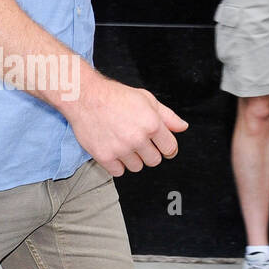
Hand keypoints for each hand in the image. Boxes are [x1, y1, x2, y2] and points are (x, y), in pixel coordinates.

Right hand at [63, 72, 187, 176]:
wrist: (85, 97)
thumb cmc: (115, 96)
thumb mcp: (146, 99)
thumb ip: (167, 116)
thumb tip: (183, 128)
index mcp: (152, 123)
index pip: (170, 148)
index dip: (166, 147)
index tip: (160, 146)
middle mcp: (138, 138)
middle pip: (154, 161)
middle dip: (149, 152)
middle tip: (137, 141)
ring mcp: (121, 149)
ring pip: (137, 167)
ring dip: (132, 159)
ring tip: (123, 143)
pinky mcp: (104, 156)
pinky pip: (118, 172)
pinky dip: (117, 164)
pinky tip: (113, 150)